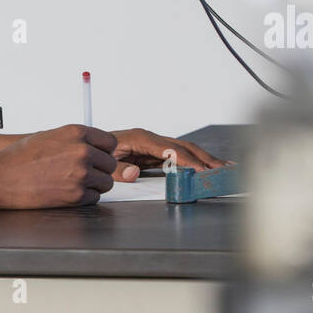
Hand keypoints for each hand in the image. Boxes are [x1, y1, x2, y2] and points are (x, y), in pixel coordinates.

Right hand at [0, 124, 117, 208]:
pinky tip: (67, 192)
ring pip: (106, 182)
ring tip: (75, 184)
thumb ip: (74, 140)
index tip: (96, 157)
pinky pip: (94, 198)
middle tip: (82, 174)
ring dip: (94, 185)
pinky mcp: (76, 195)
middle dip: (99, 170)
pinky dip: (84, 198)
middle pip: (110, 164)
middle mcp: (82, 152)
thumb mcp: (49, 136)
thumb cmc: (19, 158)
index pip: (110, 143)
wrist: (0, 177)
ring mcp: (80, 174)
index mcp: (77, 133)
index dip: (103, 151)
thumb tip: (92, 147)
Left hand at [106, 128, 227, 181]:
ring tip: (224, 167)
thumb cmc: (96, 152)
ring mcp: (154, 144)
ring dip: (204, 159)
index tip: (201, 171)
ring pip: (185, 150)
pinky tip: (205, 168)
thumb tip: (134, 174)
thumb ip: (118, 169)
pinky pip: (178, 156)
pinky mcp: (155, 152)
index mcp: (140, 138)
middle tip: (223, 170)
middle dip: (204, 158)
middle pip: (184, 146)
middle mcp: (150, 138)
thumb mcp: (104, 161)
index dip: (187, 160)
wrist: (88, 148)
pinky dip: (194, 162)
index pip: (170, 149)